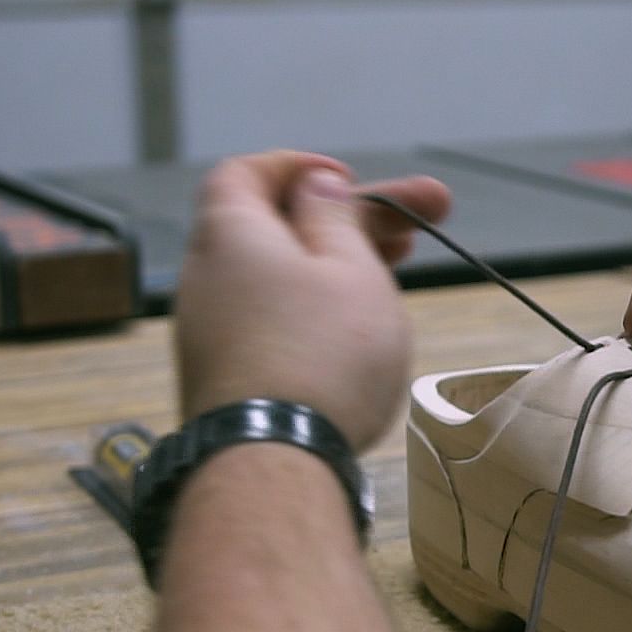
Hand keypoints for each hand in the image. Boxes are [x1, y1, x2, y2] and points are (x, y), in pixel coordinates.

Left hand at [175, 150, 451, 450]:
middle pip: (276, 226)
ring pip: (276, 278)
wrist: (274, 464)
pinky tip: (357, 329)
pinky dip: (311, 310)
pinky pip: (268, 323)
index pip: (247, 172)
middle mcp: (206, 277)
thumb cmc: (322, 355)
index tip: (347, 180)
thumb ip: (335, 219)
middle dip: (350, 219)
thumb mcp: (350, 269)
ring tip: (401, 272)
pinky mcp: (223, 379)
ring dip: (337, 266)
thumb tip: (314, 187)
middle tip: (425, 221)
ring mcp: (209, 332)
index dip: (299, 167)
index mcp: (229, 232)